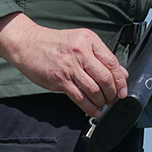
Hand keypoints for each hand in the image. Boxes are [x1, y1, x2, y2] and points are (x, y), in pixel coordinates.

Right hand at [0, 13, 127, 117]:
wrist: (28, 44)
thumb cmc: (55, 43)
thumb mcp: (81, 42)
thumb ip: (100, 56)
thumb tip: (121, 73)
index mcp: (90, 40)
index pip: (112, 62)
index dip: (121, 79)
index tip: (123, 90)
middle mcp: (82, 52)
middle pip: (105, 77)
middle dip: (112, 93)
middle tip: (113, 100)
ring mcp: (70, 66)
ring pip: (93, 89)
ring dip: (101, 101)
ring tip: (103, 105)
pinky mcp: (60, 80)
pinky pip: (79, 97)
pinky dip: (89, 107)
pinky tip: (94, 111)